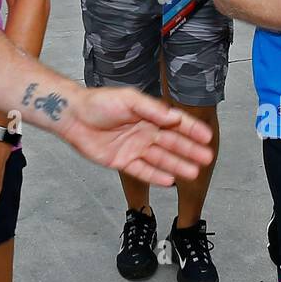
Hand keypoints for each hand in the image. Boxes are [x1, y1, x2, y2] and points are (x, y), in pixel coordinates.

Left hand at [56, 87, 212, 185]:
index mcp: (148, 115)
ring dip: (177, 165)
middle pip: (172, 144)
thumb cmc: (99, 102)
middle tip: (207, 158)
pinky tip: (169, 181)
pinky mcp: (122, 161)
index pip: (175, 124)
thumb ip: (152, 109)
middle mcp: (144, 132)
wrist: (72, 116)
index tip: (207, 137)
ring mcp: (134, 148)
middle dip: (190, 151)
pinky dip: (155, 176)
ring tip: (193, 173)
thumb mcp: (129, 100)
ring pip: (160, 159)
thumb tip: (174, 117)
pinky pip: (142, 171)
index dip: (192, 130)